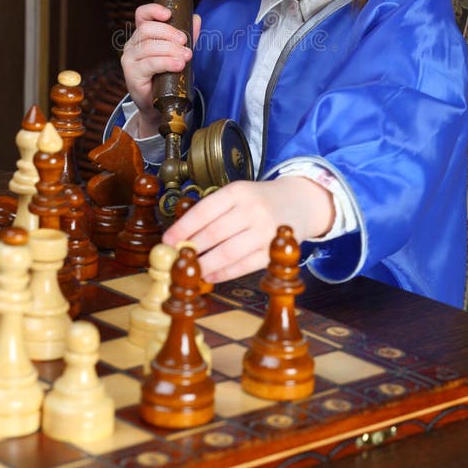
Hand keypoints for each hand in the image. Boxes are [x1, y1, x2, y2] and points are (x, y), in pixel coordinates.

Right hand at [120, 4, 200, 136]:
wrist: (158, 105)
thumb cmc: (167, 77)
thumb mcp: (178, 53)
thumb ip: (187, 36)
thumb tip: (196, 19)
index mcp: (142, 35)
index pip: (141, 15)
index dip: (153, 10)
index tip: (168, 14)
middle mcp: (132, 45)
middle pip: (146, 29)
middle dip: (168, 33)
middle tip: (185, 42)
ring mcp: (129, 60)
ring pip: (149, 47)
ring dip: (171, 50)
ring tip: (186, 57)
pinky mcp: (132, 75)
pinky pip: (150, 64)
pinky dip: (166, 62)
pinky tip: (178, 65)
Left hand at [162, 176, 333, 282]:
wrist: (300, 202)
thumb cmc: (259, 200)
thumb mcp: (238, 193)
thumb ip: (213, 210)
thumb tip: (180, 235)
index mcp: (239, 191)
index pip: (205, 210)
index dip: (183, 227)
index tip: (168, 240)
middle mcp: (253, 210)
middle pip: (215, 233)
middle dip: (191, 248)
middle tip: (175, 258)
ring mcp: (265, 231)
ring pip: (228, 252)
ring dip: (205, 264)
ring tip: (190, 270)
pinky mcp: (272, 251)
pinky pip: (243, 266)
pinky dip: (223, 274)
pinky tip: (209, 276)